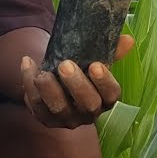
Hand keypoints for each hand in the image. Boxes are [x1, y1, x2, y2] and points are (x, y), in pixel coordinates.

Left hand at [20, 34, 134, 128]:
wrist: (54, 77)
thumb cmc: (80, 67)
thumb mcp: (94, 58)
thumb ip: (110, 50)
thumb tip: (128, 40)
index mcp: (105, 98)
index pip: (111, 95)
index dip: (105, 82)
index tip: (96, 65)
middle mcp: (88, 113)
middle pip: (88, 105)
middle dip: (77, 85)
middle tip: (66, 64)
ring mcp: (65, 118)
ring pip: (59, 108)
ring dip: (51, 90)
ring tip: (44, 72)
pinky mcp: (44, 117)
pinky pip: (36, 104)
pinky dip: (29, 83)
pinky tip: (28, 63)